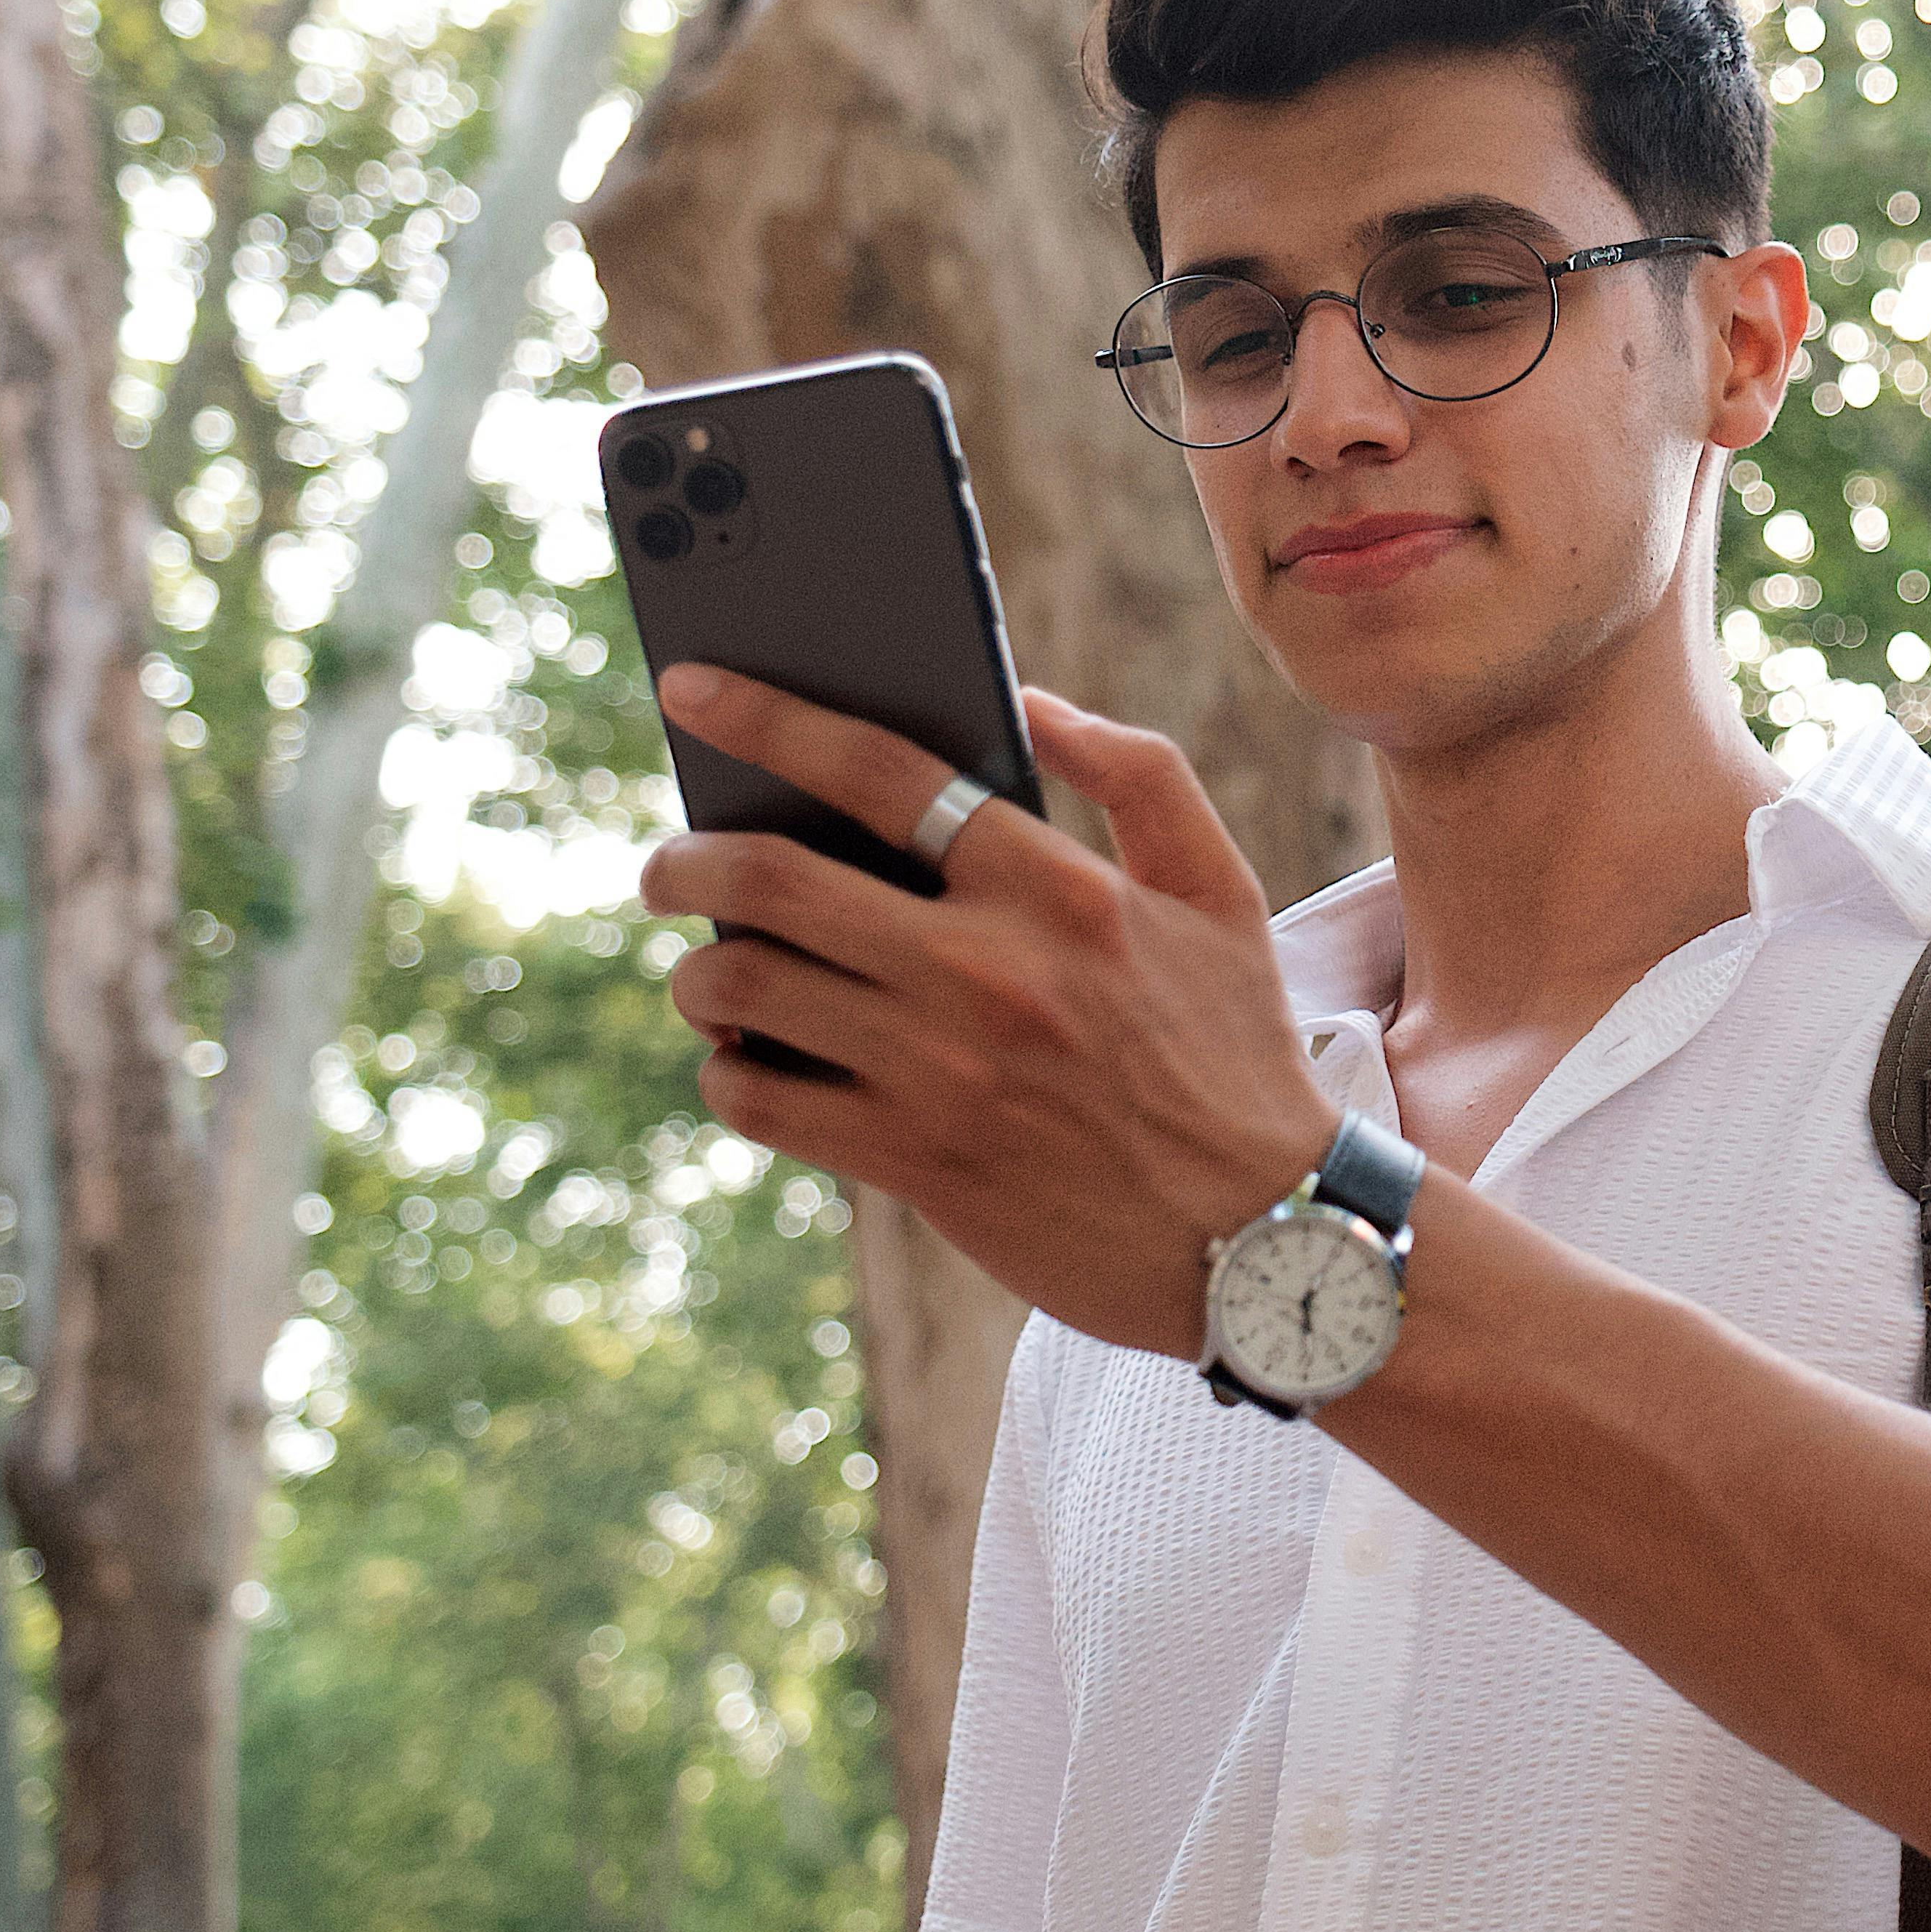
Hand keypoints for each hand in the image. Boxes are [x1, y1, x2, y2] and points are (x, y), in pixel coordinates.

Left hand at [633, 666, 1338, 1352]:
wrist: (1264, 1240)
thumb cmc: (1238, 1057)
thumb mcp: (1222, 895)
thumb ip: (1140, 776)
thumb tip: (1029, 702)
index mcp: (1058, 888)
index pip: (881, 772)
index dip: (767, 718)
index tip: (690, 691)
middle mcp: (987, 970)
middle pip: (773, 880)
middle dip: (686, 858)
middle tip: (667, 866)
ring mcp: (942, 1071)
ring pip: (746, 989)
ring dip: (700, 972)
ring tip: (711, 974)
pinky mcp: (915, 1162)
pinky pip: (761, 1102)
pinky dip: (726, 1075)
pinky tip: (747, 1066)